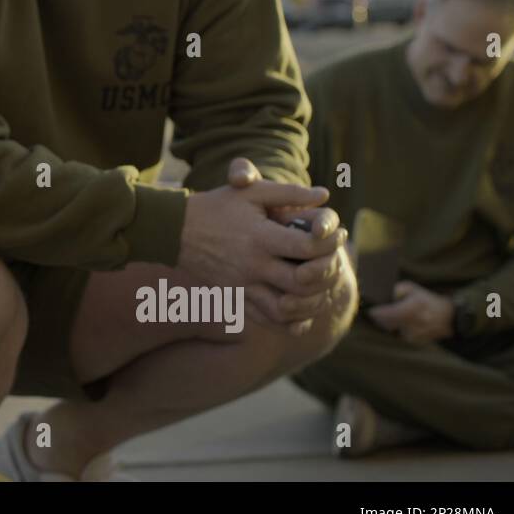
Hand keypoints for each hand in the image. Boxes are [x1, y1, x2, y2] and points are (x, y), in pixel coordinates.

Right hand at [225, 158, 351, 333]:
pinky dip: (290, 319)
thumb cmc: (217, 207)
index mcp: (259, 237)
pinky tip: (300, 305)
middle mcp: (252, 266)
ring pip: (287, 311)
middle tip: (332, 263)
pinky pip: (268, 320)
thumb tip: (325, 196)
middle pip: (302, 284)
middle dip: (326, 275)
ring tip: (319, 287)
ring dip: (311, 303)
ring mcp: (242, 287)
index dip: (330, 243)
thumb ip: (289, 193)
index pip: (308, 248)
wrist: (175, 231)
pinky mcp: (235, 300)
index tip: (337, 235)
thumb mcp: (251, 193)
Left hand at [368, 281, 453, 343]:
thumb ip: (397, 289)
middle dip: (379, 318)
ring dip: (389, 323)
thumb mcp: (412, 289)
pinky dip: (399, 329)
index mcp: (412, 308)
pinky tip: (405, 322)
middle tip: (376, 312)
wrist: (448, 317)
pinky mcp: (415, 341)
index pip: (386, 314)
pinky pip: (400, 334)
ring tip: (397, 315)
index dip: (375, 312)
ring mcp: (414, 334)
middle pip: (385, 323)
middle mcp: (412, 323)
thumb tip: (383, 295)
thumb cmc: (427, 300)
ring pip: (392, 329)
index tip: (370, 310)